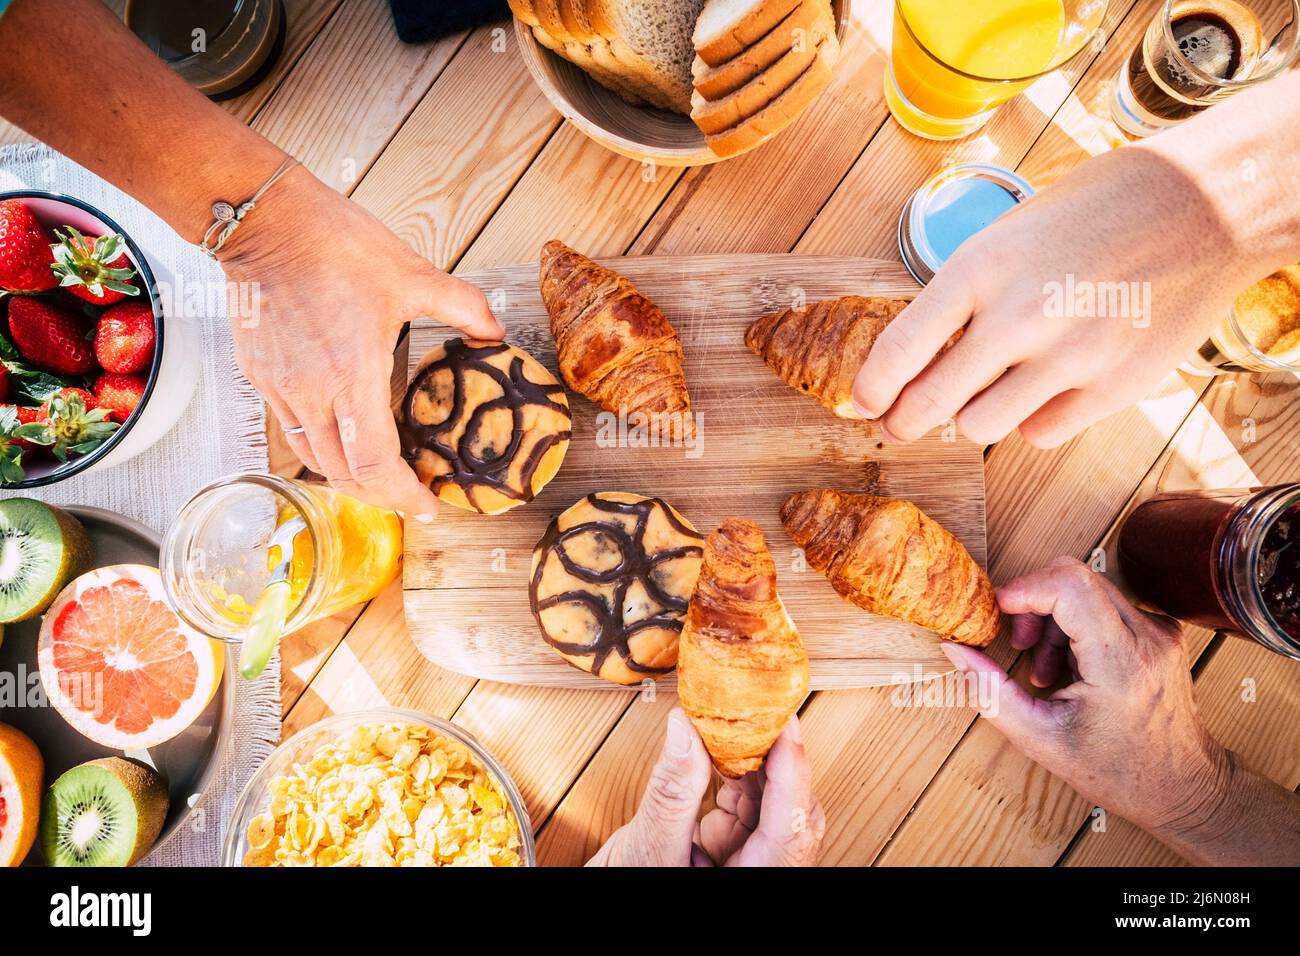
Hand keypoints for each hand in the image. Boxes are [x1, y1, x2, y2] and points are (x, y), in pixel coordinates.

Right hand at [221, 164, 502, 515]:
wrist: (265, 220)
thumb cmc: (336, 244)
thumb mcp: (413, 274)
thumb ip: (464, 307)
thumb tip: (496, 333)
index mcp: (352, 377)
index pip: (375, 466)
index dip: (404, 496)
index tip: (430, 505)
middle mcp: (311, 394)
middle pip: (344, 476)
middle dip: (382, 496)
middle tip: (413, 494)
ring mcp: (280, 389)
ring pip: (314, 460)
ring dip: (349, 476)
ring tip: (381, 472)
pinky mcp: (259, 376)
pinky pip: (292, 429)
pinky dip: (323, 445)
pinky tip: (344, 430)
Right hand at [586, 710, 822, 865]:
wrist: (623, 890)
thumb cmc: (634, 886)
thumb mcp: (651, 848)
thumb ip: (672, 791)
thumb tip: (685, 727)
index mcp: (756, 881)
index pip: (792, 826)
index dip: (792, 770)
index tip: (786, 725)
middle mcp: (765, 870)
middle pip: (791, 812)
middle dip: (776, 760)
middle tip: (760, 714)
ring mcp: (754, 860)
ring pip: (774, 803)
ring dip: (755, 762)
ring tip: (734, 726)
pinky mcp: (739, 848)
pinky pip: (751, 805)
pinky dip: (738, 774)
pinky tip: (722, 751)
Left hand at [851, 144, 1262, 448]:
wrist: (1200, 206)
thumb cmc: (1093, 212)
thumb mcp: (1007, 234)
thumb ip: (962, 296)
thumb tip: (918, 357)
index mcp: (980, 267)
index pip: (899, 350)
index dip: (871, 388)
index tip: (863, 403)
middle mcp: (1019, 318)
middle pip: (929, 404)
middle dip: (904, 421)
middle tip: (900, 424)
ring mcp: (1069, 358)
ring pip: (980, 429)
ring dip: (972, 417)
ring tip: (983, 394)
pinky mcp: (1113, 389)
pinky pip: (1040, 434)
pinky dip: (1032, 420)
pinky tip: (1044, 389)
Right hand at [940, 557, 1227, 835]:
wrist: (1183, 787)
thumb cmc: (1119, 772)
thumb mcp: (1040, 739)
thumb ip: (990, 691)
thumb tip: (956, 650)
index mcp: (1120, 662)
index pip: (1069, 586)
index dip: (1024, 588)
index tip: (999, 611)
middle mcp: (1147, 636)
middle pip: (1075, 577)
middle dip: (1034, 603)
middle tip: (1021, 645)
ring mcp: (1159, 629)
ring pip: (1088, 588)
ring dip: (1054, 618)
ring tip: (1047, 668)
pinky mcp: (1160, 630)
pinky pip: (1105, 604)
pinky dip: (1076, 626)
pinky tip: (1073, 667)